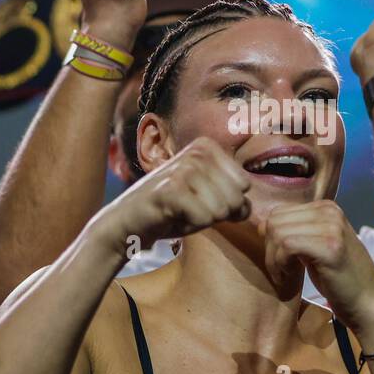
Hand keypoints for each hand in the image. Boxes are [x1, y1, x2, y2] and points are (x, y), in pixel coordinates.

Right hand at [102, 136, 251, 249]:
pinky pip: (204, 218)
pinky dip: (189, 226)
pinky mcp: (171, 189)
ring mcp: (183, 168)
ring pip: (221, 209)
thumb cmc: (170, 211)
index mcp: (207, 147)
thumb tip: (246, 209)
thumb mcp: (208, 200)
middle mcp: (197, 152)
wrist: (127, 222)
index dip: (225, 202)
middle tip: (188, 208)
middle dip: (215, 213)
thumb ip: (234, 200)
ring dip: (200, 220)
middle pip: (235, 198)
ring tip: (179, 212)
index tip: (199, 200)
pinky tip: (171, 216)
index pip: (244, 185)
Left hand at [262, 201, 373, 330]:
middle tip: (281, 269)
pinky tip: (290, 276)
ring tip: (286, 274)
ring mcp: (332, 227)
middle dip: (270, 249)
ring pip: (278, 234)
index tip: (280, 259)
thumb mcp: (313, 245)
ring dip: (274, 260)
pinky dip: (280, 264)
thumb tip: (261, 224)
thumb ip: (293, 230)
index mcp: (326, 207)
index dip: (271, 238)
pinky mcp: (331, 246)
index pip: (277, 213)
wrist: (365, 301)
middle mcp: (330, 211)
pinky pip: (287, 246)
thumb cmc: (335, 276)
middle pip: (274, 222)